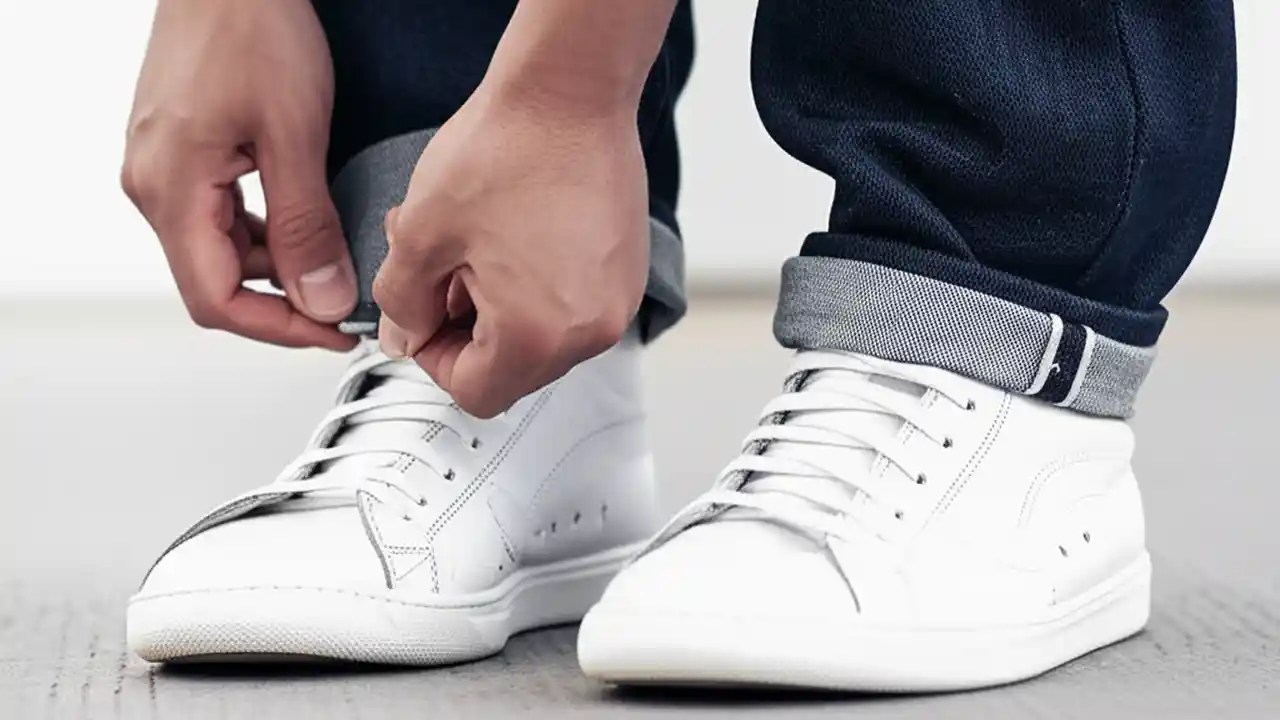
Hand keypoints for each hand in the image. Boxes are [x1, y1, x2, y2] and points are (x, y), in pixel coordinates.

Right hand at [121, 0, 356, 349]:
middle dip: (283, 302)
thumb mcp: (293, 134)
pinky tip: (301, 227)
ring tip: (331, 265)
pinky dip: (263, 234)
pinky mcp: (180, 153)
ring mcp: (162, 168)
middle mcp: (153, 184)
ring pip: (219, 252)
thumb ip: (307, 225)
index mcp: (170, 188)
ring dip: (276, 268)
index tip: (331, 332)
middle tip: (341, 305)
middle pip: (215, 283)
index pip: (217, 301)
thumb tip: (321, 298)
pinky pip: (218, 217)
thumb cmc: (249, 25)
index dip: (280, 329)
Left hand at [375, 86, 649, 416]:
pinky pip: (572, 308)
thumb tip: (405, 336)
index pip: (475, 393)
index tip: (423, 318)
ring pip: (542, 340)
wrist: (569, 91)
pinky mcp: (625, 273)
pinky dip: (538, 289)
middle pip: (513, 372)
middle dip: (468, 333)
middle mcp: (589, 330)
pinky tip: (515, 238)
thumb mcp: (421, 235)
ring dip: (501, 309)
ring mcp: (615, 302)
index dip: (434, 360)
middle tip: (445, 276)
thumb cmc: (508, 148)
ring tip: (478, 247)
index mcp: (537, 334)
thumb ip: (401, 303)